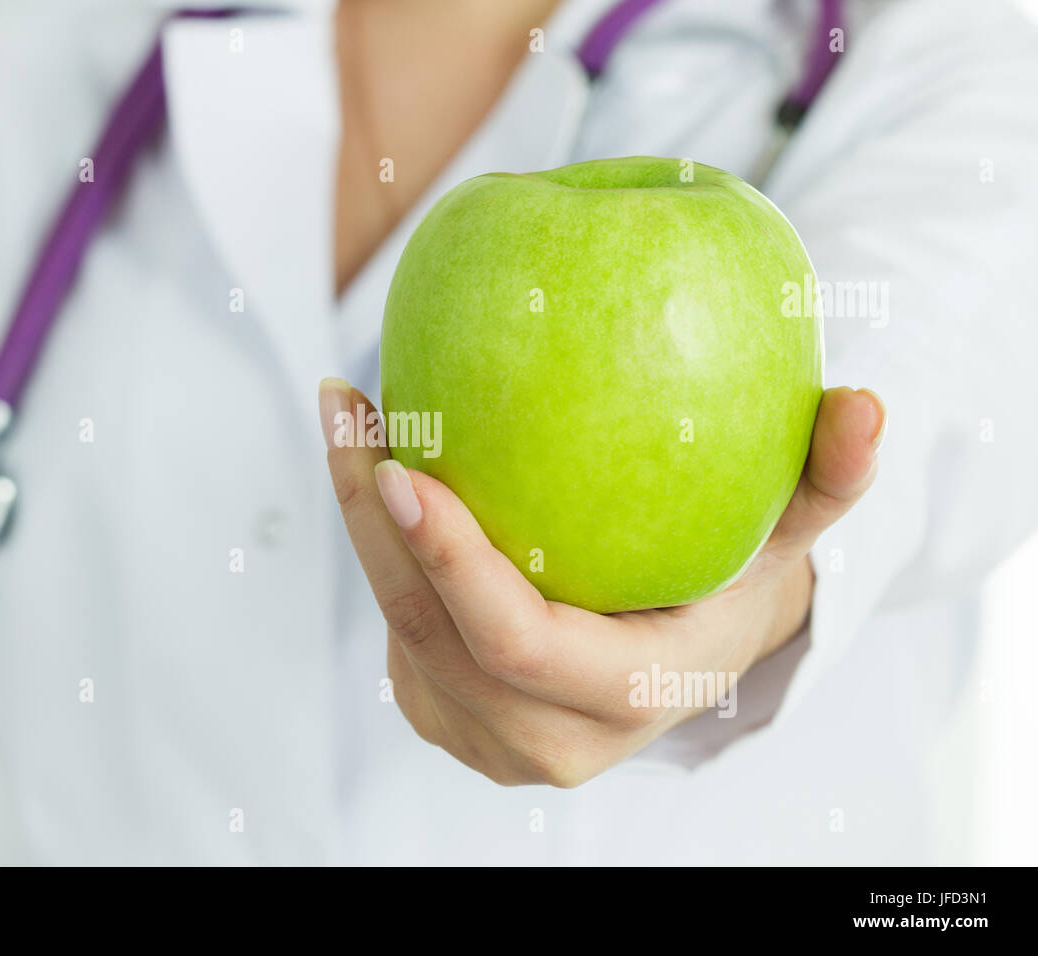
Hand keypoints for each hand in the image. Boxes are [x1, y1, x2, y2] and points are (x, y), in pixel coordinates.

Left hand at [319, 378, 884, 786]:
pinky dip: (377, 548)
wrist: (681, 655)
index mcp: (625, 699)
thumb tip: (869, 404)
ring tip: (348, 412)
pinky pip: (398, 630)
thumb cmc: (731, 580)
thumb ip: (829, 480)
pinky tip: (372, 462)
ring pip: (400, 631)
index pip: (520, 645)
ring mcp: (487, 738)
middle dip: (372, 522)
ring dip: (360, 523)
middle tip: (349, 407)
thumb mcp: (786, 533)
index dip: (451, 562)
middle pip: (429, 635)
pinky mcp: (447, 715)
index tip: (402, 465)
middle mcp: (547, 741)